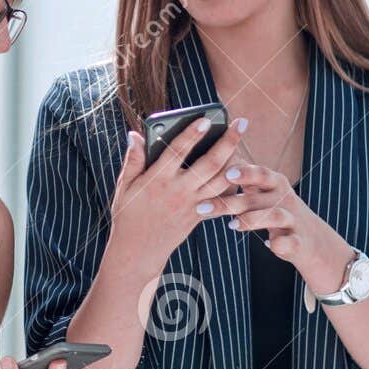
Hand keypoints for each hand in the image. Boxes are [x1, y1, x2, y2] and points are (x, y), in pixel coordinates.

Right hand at [107, 116, 246, 271]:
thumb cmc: (127, 214)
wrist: (138, 250)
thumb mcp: (124, 186)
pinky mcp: (199, 215)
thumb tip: (135, 134)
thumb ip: (132, 159)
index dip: (191, 134)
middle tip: (241, 123)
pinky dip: (234, 189)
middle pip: (209, 163)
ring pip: (221, 180)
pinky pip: (221, 201)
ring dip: (237, 162)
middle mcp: (178, 190)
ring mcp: (191, 204)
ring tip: (245, 143)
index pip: (177, 152)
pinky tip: (243, 174)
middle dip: (228, 141)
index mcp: (157, 179)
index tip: (206, 118)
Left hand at [198, 163, 352, 292]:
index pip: (259, 174)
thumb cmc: (273, 210)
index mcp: (273, 184)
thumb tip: (210, 160)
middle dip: (231, 202)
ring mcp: (292, 220)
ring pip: (275, 216)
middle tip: (203, 207)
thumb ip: (241, 180)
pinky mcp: (298, 242)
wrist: (309, 239)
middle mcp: (284, 198)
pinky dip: (281, 244)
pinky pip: (291, 242)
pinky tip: (269, 245)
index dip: (244, 172)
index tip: (225, 173)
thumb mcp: (260, 193)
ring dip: (251, 220)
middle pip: (257, 197)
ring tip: (231, 225)